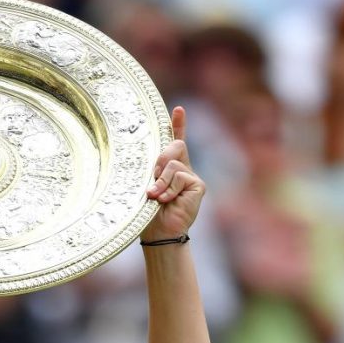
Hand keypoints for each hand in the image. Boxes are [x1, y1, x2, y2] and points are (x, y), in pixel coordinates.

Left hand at [141, 106, 204, 240]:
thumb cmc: (148, 213)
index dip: (177, 125)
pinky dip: (169, 188)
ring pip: (174, 164)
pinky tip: (166, 201)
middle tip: (152, 177)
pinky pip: (181, 176)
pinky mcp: (198, 185)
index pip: (174, 142)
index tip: (178, 109)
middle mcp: (182, 169)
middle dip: (160, 159)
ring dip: (160, 181)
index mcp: (168, 168)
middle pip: (174, 146)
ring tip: (155, 197)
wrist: (158, 233)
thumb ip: (152, 171)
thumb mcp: (145, 186)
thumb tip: (158, 165)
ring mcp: (191, 177)